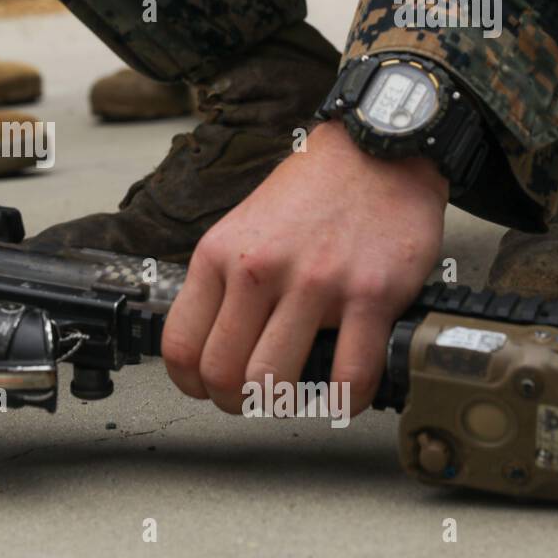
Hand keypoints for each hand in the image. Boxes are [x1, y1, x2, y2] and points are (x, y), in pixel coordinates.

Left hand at [161, 120, 446, 415]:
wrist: (377, 152)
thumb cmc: (312, 193)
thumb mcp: (243, 227)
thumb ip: (224, 282)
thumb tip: (212, 343)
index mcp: (219, 255)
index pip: (180, 345)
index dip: (192, 383)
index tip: (208, 387)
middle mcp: (259, 270)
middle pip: (223, 374)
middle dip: (234, 402)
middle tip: (253, 398)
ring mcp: (315, 284)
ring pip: (274, 382)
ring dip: (283, 405)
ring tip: (295, 396)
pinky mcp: (369, 295)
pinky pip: (349, 378)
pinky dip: (345, 401)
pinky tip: (344, 392)